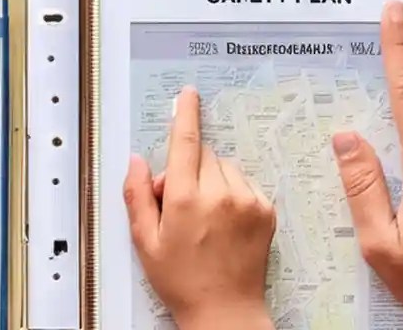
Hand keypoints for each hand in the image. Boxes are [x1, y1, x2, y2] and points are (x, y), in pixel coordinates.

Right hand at [124, 87, 275, 329]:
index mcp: (185, 200)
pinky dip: (233, 193)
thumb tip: (137, 161)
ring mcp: (247, 201)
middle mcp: (219, 194)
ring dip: (212, 180)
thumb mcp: (145, 242)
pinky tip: (224, 222)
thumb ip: (138, 196)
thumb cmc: (182, 281)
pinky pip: (244, 183)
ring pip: (224, 167)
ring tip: (204, 216)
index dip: (185, 113)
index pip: (185, 142)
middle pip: (202, 154)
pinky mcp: (266, 210)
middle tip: (178, 202)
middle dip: (188, 168)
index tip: (189, 94)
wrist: (225, 311)